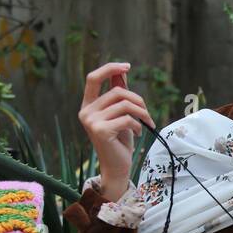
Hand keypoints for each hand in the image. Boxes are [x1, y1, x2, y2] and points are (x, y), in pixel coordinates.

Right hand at [79, 62, 155, 200]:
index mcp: (87, 105)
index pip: (93, 78)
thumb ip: (118, 95)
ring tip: (146, 122)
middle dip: (137, 100)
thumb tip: (122, 71)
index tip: (127, 66)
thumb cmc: (120, 140)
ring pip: (124, 104)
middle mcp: (85, 112)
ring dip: (141, 113)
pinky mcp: (101, 131)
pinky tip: (139, 133)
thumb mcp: (120, 114)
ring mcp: (91, 121)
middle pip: (117, 92)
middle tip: (147, 113)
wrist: (117, 166)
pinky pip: (127, 119)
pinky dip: (138, 125)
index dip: (110, 69)